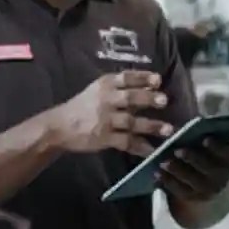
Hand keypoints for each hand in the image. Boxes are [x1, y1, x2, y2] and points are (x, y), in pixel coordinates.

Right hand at [48, 70, 174, 155]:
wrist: (59, 126)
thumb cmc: (83, 106)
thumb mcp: (98, 91)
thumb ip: (122, 89)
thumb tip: (150, 87)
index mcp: (104, 85)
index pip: (126, 78)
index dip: (142, 78)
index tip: (158, 80)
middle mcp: (105, 100)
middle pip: (129, 98)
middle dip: (148, 98)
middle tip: (164, 100)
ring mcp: (104, 120)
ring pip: (131, 121)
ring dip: (151, 125)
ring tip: (168, 130)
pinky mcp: (104, 138)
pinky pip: (125, 142)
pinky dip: (140, 146)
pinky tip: (152, 151)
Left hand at [158, 127, 228, 201]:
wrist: (211, 186)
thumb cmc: (214, 157)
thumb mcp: (223, 148)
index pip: (226, 154)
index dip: (216, 147)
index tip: (205, 139)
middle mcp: (221, 178)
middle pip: (206, 168)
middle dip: (192, 158)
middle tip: (177, 149)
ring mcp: (206, 190)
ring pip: (190, 180)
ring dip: (176, 170)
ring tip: (163, 160)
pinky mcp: (191, 198)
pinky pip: (178, 190)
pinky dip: (167, 181)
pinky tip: (157, 172)